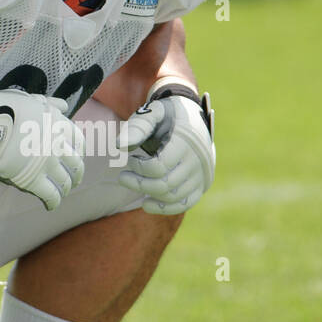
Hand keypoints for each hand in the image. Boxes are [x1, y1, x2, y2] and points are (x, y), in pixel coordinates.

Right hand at [0, 87, 84, 209]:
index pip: (78, 140)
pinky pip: (50, 195)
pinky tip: (51, 206)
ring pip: (65, 181)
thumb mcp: (30, 99)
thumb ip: (49, 104)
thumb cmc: (2, 108)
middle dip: (77, 173)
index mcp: (58, 124)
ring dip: (66, 188)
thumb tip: (64, 106)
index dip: (79, 151)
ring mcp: (47, 163)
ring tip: (63, 192)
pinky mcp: (33, 179)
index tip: (76, 156)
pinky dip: (53, 202)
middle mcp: (57, 144)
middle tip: (75, 179)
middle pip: (76, 164)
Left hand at [117, 87, 214, 214]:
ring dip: (148, 194)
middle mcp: (197, 160)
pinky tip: (146, 204)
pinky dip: (165, 208)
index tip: (130, 159)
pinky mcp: (202, 184)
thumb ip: (137, 126)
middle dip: (138, 183)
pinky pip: (185, 203)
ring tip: (133, 184)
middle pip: (164, 184)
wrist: (194, 118)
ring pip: (172, 196)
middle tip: (122, 177)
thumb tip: (119, 145)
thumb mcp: (153, 113)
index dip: (139, 167)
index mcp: (185, 142)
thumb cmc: (168, 116)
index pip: (158, 166)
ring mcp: (201, 175)